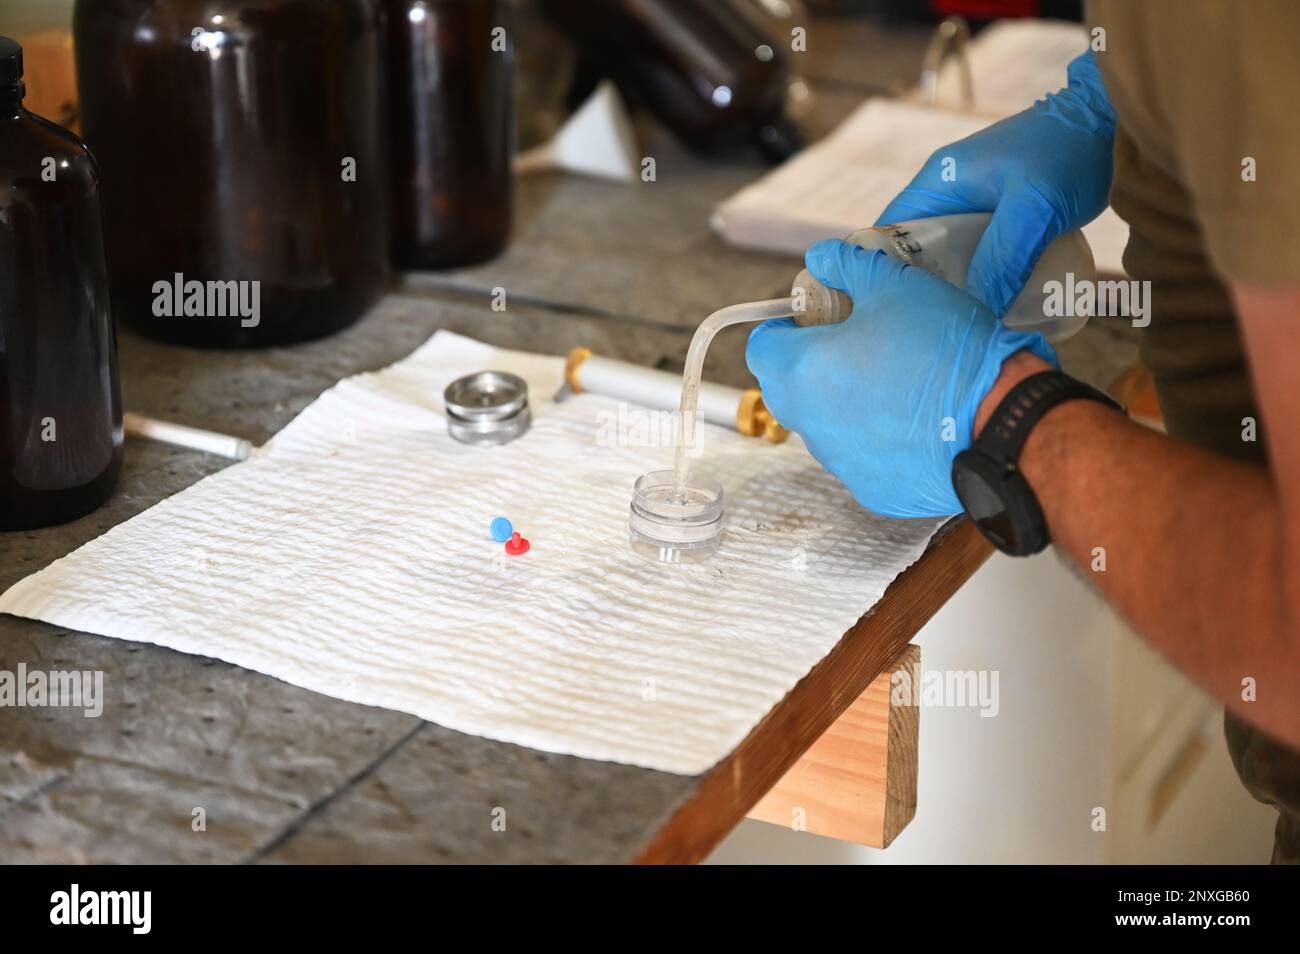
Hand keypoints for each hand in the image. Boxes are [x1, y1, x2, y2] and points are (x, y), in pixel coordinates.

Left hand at [747, 241, 1056, 517]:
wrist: (1002, 421)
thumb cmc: (949, 353)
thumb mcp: (897, 284)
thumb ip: (848, 266)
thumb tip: (823, 258)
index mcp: (804, 370)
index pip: (761, 347)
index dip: (784, 328)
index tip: (813, 320)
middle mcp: (812, 424)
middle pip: (787, 388)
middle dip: (810, 365)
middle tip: (856, 344)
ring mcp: (840, 462)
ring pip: (823, 425)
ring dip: (843, 403)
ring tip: (894, 380)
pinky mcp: (872, 490)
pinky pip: (860, 457)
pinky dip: (876, 438)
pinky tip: (914, 419)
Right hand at [877, 51, 1115, 315]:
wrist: (1112, 120)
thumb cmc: (1069, 151)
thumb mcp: (1034, 209)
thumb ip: (1002, 258)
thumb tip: (977, 312)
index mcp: (937, 182)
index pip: (888, 233)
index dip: (885, 273)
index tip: (894, 312)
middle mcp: (947, 195)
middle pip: (917, 253)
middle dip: (925, 290)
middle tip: (933, 330)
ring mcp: (974, 206)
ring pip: (949, 259)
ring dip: (956, 289)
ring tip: (961, 327)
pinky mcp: (1000, 218)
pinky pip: (978, 257)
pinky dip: (982, 281)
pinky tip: (993, 308)